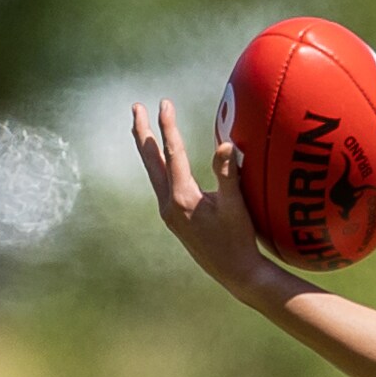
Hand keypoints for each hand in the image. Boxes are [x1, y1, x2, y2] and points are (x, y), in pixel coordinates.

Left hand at [132, 99, 265, 289]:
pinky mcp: (174, 219)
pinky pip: (161, 184)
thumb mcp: (236, 206)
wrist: (235, 274)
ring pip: (153, 172)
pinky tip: (160, 161)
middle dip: (142, 132)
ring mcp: (169, 213)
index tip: (164, 102)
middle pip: (150, 161)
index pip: (172, 153)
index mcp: (182, 198)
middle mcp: (169, 205)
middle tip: (136, 106)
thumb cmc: (240, 240)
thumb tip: (225, 144)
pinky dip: (157, 166)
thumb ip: (229, 174)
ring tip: (141, 128)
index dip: (168, 125)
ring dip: (147, 148)